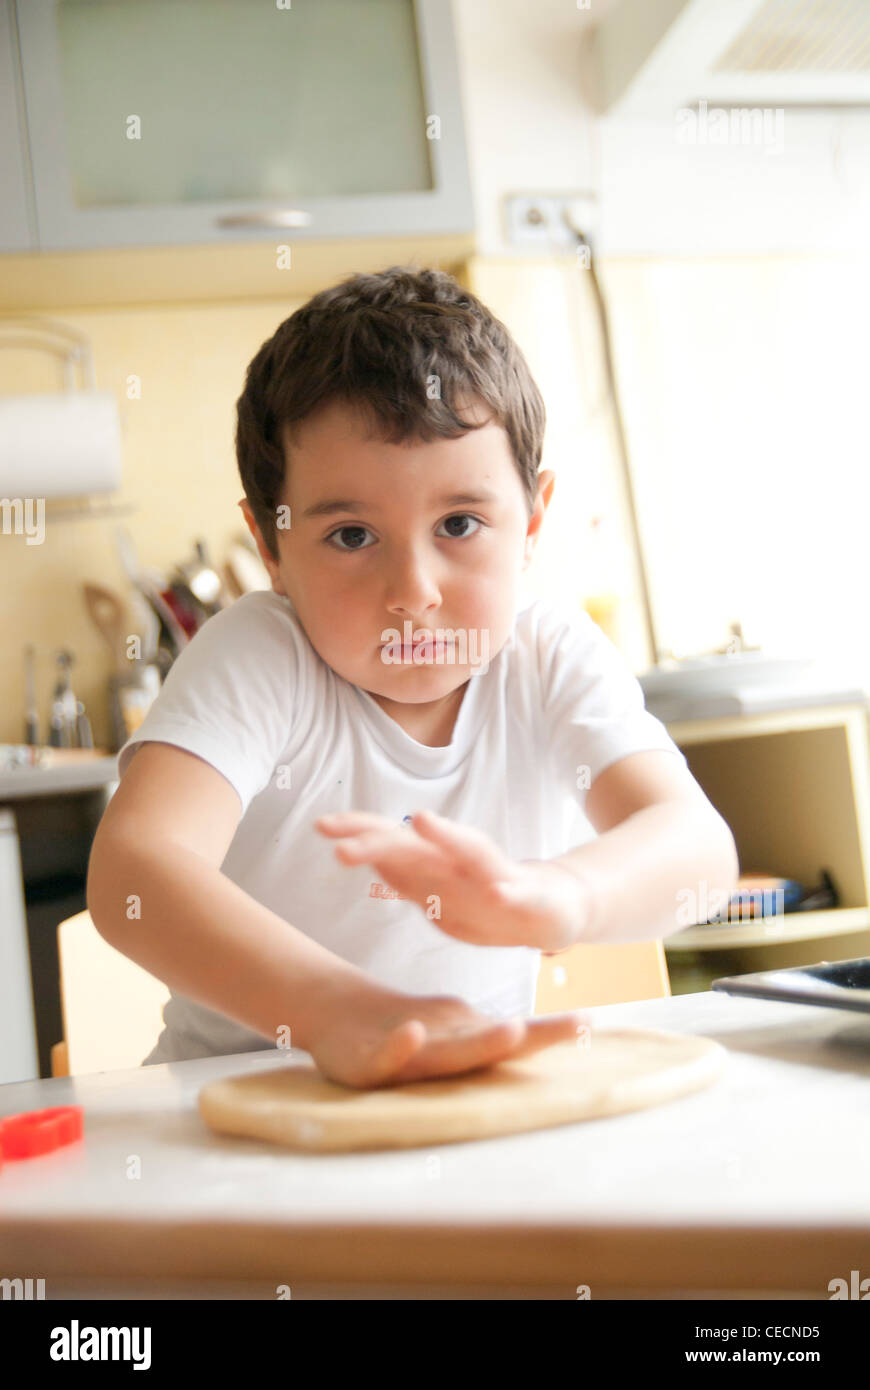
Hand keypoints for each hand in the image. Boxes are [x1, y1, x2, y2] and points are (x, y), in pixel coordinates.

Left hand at [300, 977, 590, 1088]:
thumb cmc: (404, 1028)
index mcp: (466, 1043)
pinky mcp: (368, 1063)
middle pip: (491, 1048)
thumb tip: (547, 1022)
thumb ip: (486, 1031)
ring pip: (447, 1053)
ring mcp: (408, 1056)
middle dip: (531, 1040)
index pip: (514, 1037)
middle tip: (576, 1026)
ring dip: (478, 1046)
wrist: (337, 1017)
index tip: (590, 1020)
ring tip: (513, 1030)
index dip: (551, 1033)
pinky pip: (386, 1053)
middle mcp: (445, 1054)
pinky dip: (401, 1046)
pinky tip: (414, 1031)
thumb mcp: (448, 1026)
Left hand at [315, 809, 588, 951]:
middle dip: (380, 842)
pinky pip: (516, 893)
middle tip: (340, 845)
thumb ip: (406, 878)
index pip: (391, 841)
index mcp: (436, 863)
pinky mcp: (528, 894)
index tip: (321, 825)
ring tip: (423, 822)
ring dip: (447, 837)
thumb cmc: (488, 897)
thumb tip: (369, 863)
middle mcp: (460, 861)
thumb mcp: (438, 894)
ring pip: (469, 852)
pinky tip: (498, 891)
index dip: (358, 831)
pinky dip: (507, 891)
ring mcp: (494, 875)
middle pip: (417, 845)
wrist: (555, 906)